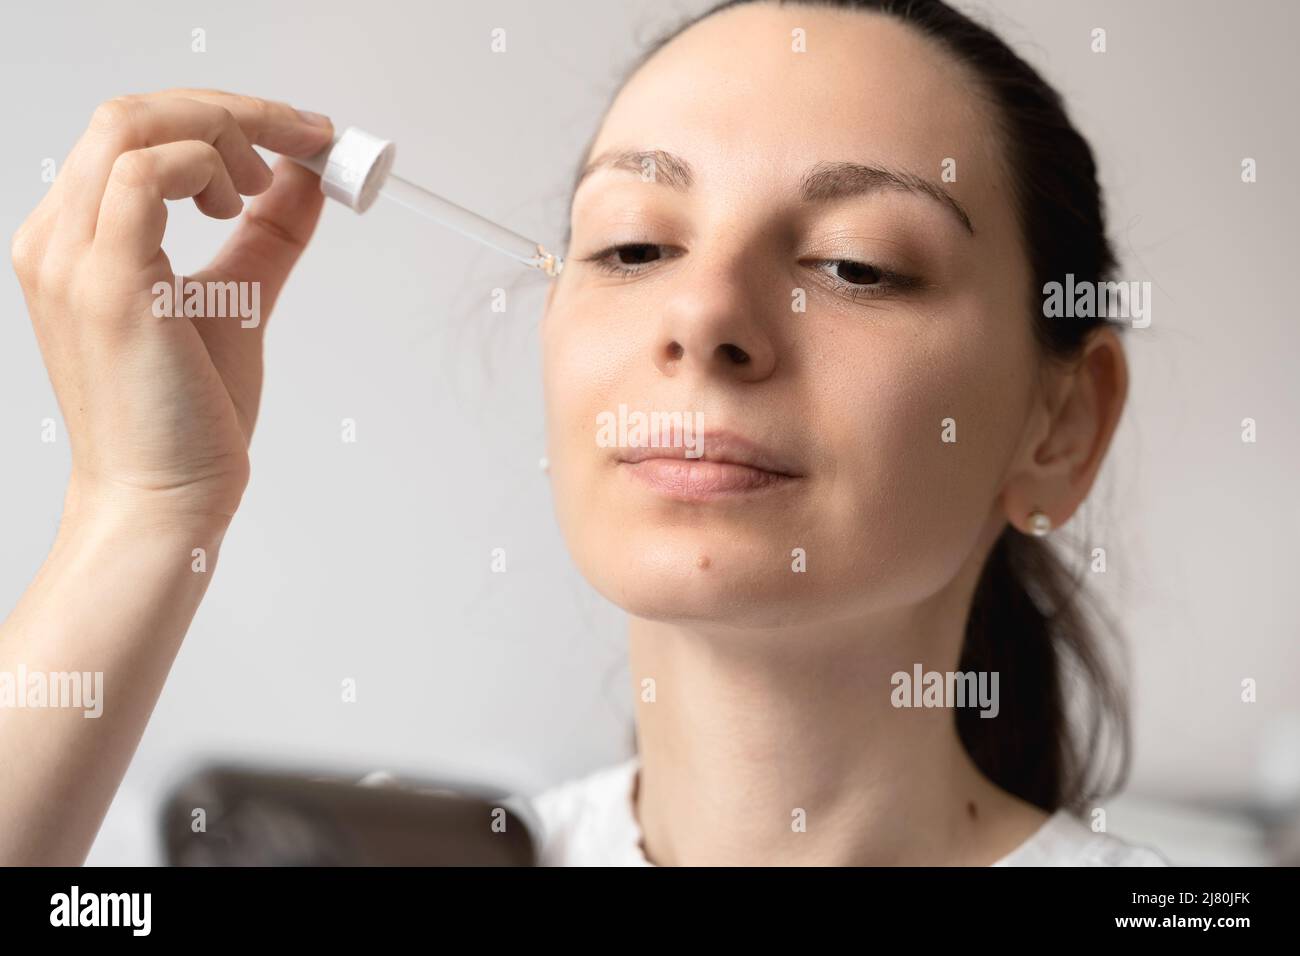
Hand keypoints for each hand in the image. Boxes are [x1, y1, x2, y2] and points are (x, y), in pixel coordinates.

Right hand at [10, 90, 333, 524]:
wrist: (165, 500)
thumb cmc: (186, 418)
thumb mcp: (238, 300)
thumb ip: (265, 237)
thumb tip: (306, 182)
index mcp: (79, 241)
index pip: (134, 135)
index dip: (220, 119)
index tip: (297, 136)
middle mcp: (60, 240)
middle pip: (131, 114)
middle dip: (233, 112)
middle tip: (305, 139)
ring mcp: (72, 258)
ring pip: (132, 126)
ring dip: (222, 133)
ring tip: (264, 184)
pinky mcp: (106, 284)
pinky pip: (142, 175)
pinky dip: (205, 166)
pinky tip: (240, 205)